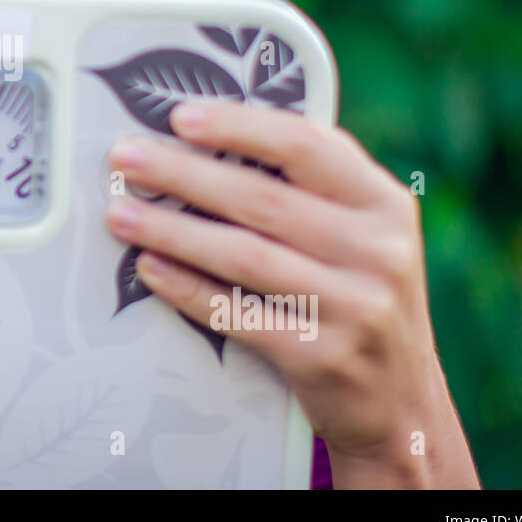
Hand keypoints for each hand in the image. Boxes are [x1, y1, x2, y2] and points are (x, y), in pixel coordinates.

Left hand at [103, 99, 478, 487]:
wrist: (401, 404)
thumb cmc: (360, 298)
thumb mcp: (364, 235)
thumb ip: (311, 188)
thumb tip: (209, 138)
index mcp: (384, 204)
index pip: (306, 145)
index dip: (238, 126)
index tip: (180, 117)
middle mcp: (377, 251)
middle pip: (261, 199)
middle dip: (183, 174)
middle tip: (126, 160)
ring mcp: (353, 307)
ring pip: (243, 256)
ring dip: (171, 230)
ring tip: (120, 214)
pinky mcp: (321, 357)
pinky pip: (238, 314)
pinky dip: (187, 288)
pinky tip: (150, 269)